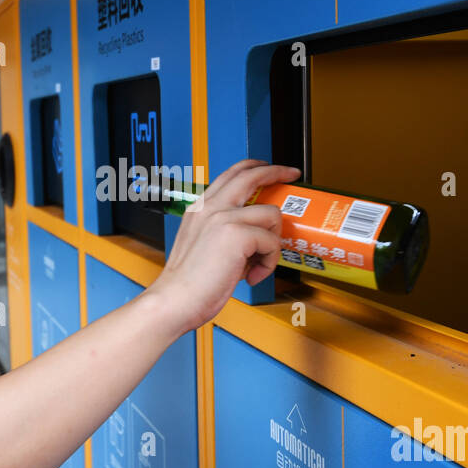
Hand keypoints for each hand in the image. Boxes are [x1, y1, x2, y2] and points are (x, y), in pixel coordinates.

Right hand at [144, 159, 301, 336]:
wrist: (175, 300)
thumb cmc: (189, 283)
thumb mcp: (205, 246)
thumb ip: (228, 233)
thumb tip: (259, 236)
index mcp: (200, 208)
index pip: (231, 174)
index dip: (255, 167)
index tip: (273, 169)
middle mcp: (210, 207)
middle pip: (251, 174)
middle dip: (277, 170)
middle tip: (292, 174)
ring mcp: (223, 217)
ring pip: (271, 213)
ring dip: (273, 242)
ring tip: (257, 263)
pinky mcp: (236, 234)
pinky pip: (272, 241)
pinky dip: (268, 262)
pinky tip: (251, 275)